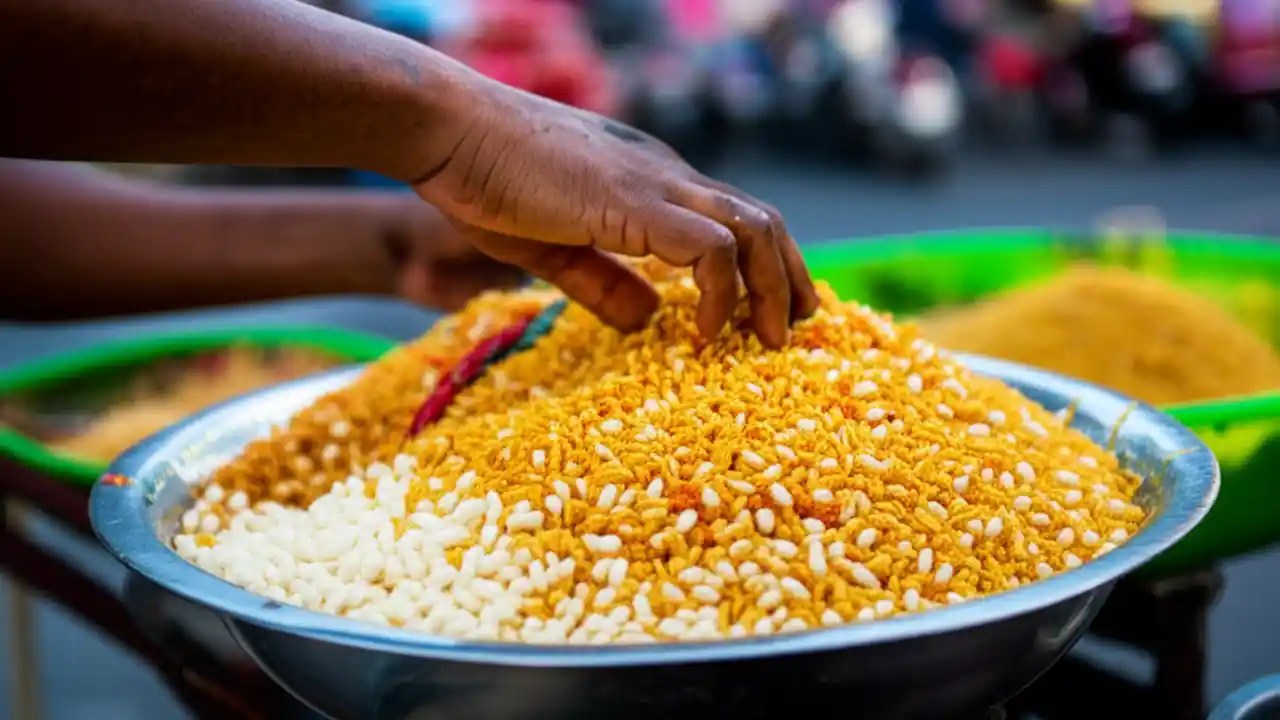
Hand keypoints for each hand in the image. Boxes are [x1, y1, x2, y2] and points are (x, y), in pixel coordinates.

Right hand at [412, 81, 818, 347]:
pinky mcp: (630, 202)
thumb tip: (649, 318)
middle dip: (790, 277)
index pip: (733, 219)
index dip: (763, 266)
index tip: (769, 312)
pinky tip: (706, 331)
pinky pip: (707, 249)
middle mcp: (665, 176)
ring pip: (752, 229)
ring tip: (770, 337)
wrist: (445, 127)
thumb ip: (602, 280)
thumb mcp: (552, 246)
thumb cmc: (484, 179)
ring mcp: (653, 185)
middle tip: (796, 328)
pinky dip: (720, 292)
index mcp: (650, 182)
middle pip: (762, 221)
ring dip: (773, 287)